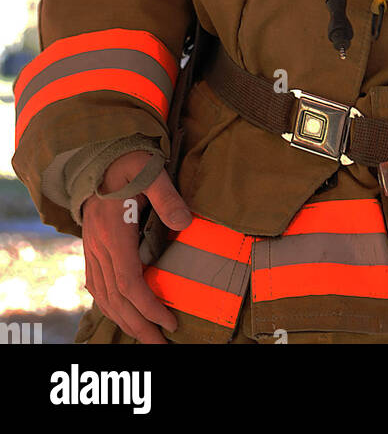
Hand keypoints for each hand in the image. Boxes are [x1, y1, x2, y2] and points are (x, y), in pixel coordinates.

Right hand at [82, 150, 192, 343]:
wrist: (99, 154)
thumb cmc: (129, 163)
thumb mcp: (151, 173)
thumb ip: (168, 198)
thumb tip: (186, 223)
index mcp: (114, 234)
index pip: (129, 283)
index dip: (148, 307)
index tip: (169, 321)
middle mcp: (98, 247)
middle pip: (115, 298)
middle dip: (137, 325)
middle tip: (160, 343)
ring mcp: (91, 248)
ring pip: (102, 295)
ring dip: (122, 320)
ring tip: (143, 336)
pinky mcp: (91, 246)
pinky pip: (95, 284)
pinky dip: (108, 304)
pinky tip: (120, 312)